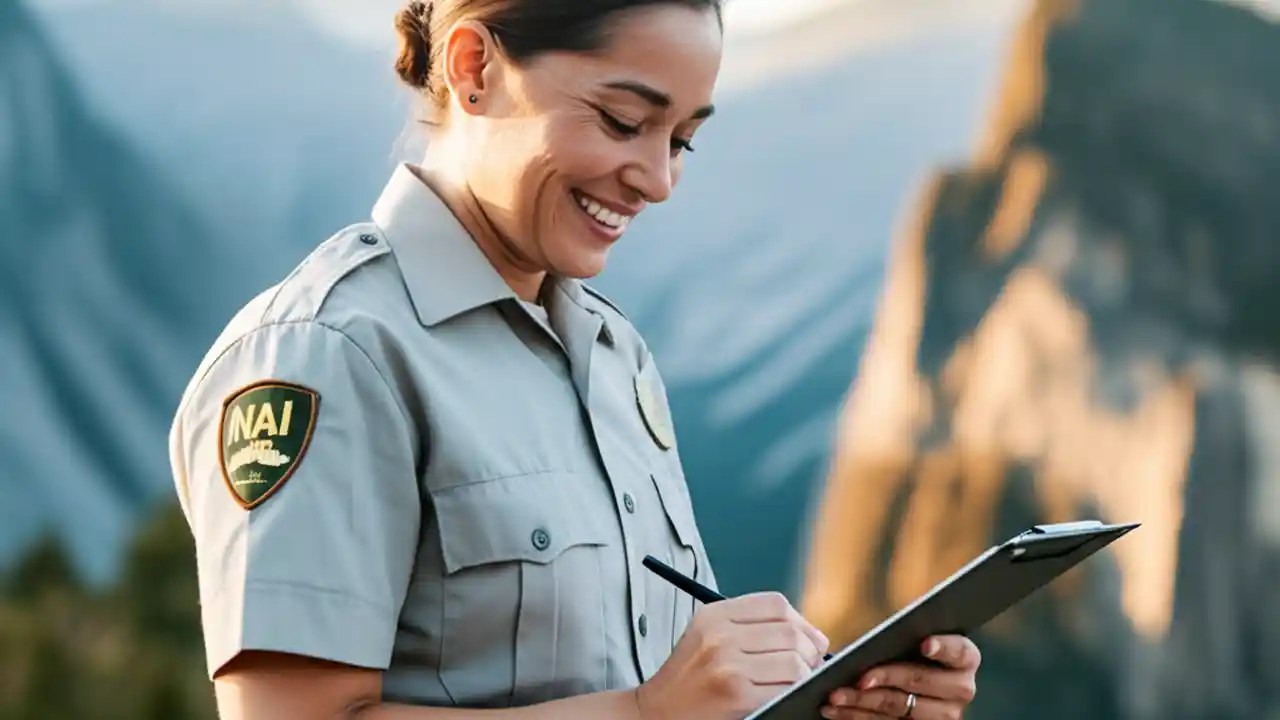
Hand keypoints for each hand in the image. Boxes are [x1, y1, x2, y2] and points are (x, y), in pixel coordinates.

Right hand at [635, 592, 830, 719]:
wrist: (657, 712)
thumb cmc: (688, 678)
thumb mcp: (706, 636)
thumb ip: (747, 625)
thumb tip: (805, 631)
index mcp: (714, 616)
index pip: (775, 604)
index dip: (801, 621)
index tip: (809, 637)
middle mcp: (719, 636)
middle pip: (789, 633)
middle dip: (810, 651)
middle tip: (810, 664)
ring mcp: (728, 665)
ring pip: (793, 661)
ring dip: (804, 675)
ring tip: (796, 681)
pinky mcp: (736, 695)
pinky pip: (785, 689)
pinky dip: (793, 692)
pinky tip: (784, 694)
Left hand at [818, 635, 979, 718]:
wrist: (911, 681)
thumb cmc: (907, 650)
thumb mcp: (910, 640)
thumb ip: (901, 637)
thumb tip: (871, 646)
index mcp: (965, 658)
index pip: (959, 650)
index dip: (942, 647)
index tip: (924, 644)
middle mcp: (962, 688)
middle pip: (920, 681)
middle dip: (885, 678)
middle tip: (859, 678)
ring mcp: (945, 715)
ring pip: (899, 707)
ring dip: (861, 702)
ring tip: (835, 695)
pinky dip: (855, 716)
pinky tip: (834, 709)